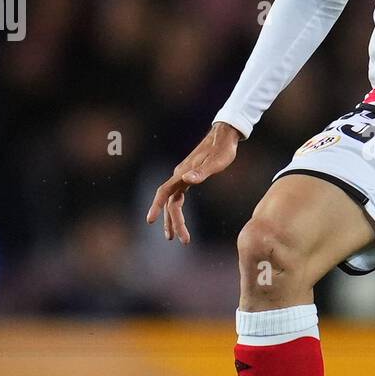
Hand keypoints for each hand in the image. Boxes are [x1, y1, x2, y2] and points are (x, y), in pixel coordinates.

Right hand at [146, 122, 241, 243]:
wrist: (224, 135)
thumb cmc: (223, 149)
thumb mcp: (216, 162)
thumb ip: (201, 172)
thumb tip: (187, 180)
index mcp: (182, 174)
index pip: (164, 193)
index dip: (156, 207)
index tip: (149, 221)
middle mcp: (179, 176)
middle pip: (170, 203)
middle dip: (174, 222)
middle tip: (181, 240)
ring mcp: (183, 177)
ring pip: (172, 202)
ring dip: (173, 220)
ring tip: (175, 237)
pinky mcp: (188, 178)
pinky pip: (177, 198)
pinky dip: (177, 210)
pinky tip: (179, 219)